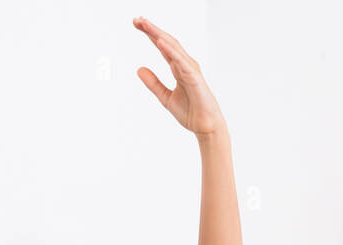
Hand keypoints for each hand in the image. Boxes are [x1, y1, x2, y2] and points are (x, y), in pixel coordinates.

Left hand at [134, 18, 225, 135]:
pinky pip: (180, 61)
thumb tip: (138, 69)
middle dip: (152, 30)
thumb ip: (153, 83)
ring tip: (145, 24)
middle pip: (166, 42)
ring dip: (158, 34)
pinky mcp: (194, 78)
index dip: (150, 34)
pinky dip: (170, 50)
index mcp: (178, 68)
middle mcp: (185, 64)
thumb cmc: (191, 112)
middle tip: (137, 19)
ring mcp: (190, 69)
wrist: (206, 127)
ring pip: (173, 47)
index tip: (137, 24)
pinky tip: (159, 41)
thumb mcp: (165, 97)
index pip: (163, 47)